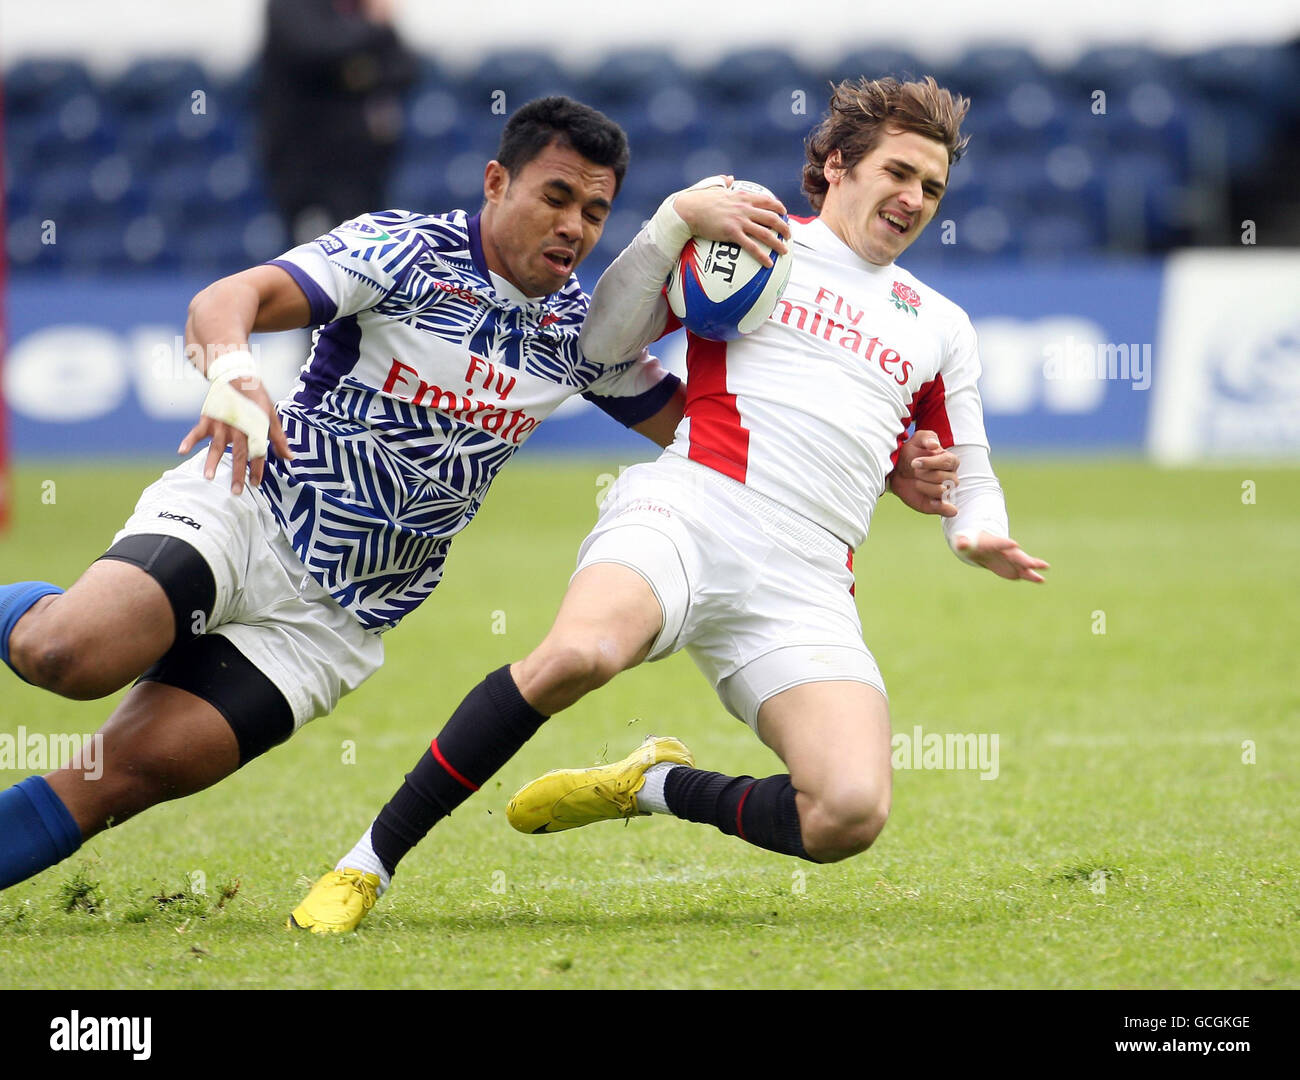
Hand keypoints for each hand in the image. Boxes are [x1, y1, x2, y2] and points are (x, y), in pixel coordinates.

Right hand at [177, 377, 291, 495]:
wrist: (237, 376)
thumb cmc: (256, 399)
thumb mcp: (272, 416)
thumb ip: (278, 439)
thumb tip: (290, 458)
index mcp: (256, 429)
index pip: (258, 453)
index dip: (257, 469)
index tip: (255, 484)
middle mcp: (239, 428)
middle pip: (239, 454)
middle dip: (238, 474)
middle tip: (236, 492)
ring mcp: (222, 424)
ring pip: (217, 446)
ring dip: (212, 462)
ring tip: (208, 477)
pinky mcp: (208, 419)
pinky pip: (197, 432)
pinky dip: (188, 441)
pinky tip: (182, 451)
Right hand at [672, 176, 789, 267]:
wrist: (689, 209)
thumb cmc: (698, 198)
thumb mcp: (714, 186)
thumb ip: (724, 181)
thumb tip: (729, 178)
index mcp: (742, 196)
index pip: (767, 201)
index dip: (778, 207)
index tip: (784, 213)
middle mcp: (745, 208)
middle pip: (772, 217)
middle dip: (784, 226)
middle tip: (788, 235)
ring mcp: (740, 221)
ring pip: (766, 233)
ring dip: (778, 242)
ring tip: (784, 251)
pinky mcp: (732, 233)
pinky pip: (752, 247)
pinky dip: (762, 256)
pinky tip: (769, 264)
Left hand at [889, 429, 957, 516]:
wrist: (897, 472)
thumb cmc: (911, 454)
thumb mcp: (917, 440)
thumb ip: (927, 438)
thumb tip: (935, 445)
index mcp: (950, 461)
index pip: (947, 462)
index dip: (930, 463)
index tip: (914, 462)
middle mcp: (951, 478)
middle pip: (943, 478)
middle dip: (923, 474)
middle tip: (914, 472)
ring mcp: (945, 492)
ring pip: (941, 491)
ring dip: (923, 486)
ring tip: (916, 482)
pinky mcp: (937, 505)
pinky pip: (947, 510)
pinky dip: (943, 508)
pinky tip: (932, 502)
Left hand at [954, 531, 1049, 582]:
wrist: (980, 548)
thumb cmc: (972, 543)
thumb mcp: (965, 541)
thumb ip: (963, 542)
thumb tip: (960, 544)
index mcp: (994, 544)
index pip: (1001, 543)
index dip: (1006, 544)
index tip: (1014, 544)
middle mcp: (1006, 551)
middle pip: (1017, 555)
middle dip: (1026, 559)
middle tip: (1036, 563)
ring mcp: (1012, 560)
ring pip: (1024, 564)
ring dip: (1033, 568)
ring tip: (1044, 571)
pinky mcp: (1014, 569)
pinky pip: (1024, 573)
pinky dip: (1031, 576)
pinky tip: (1040, 580)